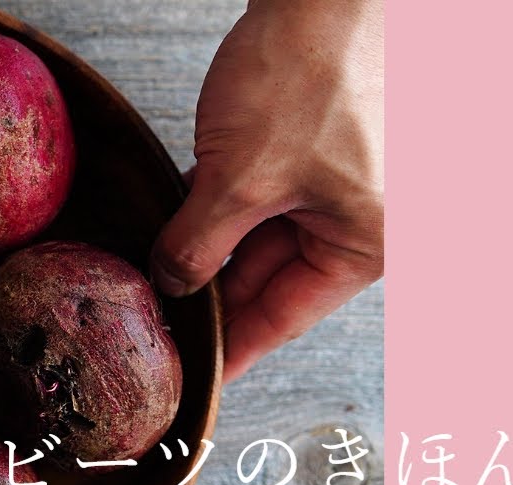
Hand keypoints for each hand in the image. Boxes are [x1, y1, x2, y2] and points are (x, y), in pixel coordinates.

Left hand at [150, 0, 383, 381]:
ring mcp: (329, 185)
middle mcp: (354, 221)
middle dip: (206, 296)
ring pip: (252, 239)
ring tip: (148, 277)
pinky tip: (168, 222)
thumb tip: (169, 285)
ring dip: (203, 251)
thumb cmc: (307, 75)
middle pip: (265, 280)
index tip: (189, 380)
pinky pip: (251, 198)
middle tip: (149, 327)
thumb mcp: (240, 178)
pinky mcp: (302, 150)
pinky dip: (212, 210)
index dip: (230, 349)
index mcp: (363, 243)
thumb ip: (199, 244)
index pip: (282, 317)